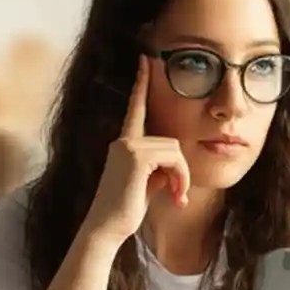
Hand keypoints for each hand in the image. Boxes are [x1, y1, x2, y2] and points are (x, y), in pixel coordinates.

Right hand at [82, 55, 190, 245]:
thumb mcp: (147, 184)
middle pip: (172, 142)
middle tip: (180, 195)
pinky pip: (174, 158)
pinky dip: (181, 178)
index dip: (141, 85)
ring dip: (183, 176)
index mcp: (124, 144)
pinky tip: (174, 197)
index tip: (145, 61)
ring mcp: (128, 146)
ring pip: (175, 150)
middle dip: (181, 170)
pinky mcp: (136, 156)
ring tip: (177, 198)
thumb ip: (159, 167)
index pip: (135, 109)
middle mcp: (123, 140)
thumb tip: (178, 166)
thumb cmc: (126, 210)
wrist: (106, 228)